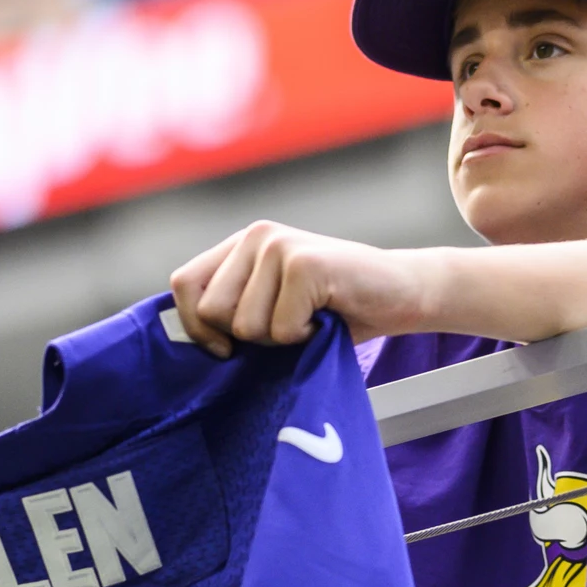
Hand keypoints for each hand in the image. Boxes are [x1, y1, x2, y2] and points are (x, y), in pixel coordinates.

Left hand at [169, 223, 430, 355]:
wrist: (404, 292)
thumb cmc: (338, 308)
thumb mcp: (273, 303)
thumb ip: (234, 308)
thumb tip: (188, 345)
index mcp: (242, 243)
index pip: (183, 284)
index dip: (197, 326)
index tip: (226, 349)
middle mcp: (256, 236)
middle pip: (211, 311)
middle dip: (246, 338)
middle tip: (287, 327)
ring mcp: (280, 246)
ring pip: (245, 325)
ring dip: (279, 339)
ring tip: (310, 318)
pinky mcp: (304, 264)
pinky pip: (281, 329)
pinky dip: (305, 338)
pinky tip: (326, 316)